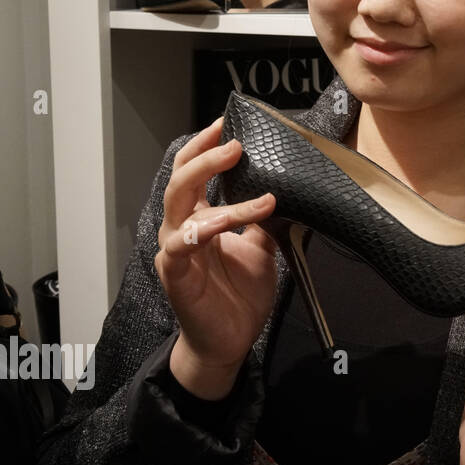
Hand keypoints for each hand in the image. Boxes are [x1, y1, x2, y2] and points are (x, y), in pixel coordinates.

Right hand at [154, 116, 278, 396]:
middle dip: (205, 153)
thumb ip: (266, 220)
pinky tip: (239, 216)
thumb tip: (290, 190)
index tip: (230, 122)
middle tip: (233, 137)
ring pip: (180, 201)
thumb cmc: (240, 294)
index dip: (207, 146)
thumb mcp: (263, 248)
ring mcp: (175, 248)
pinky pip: (187, 240)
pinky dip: (215, 222)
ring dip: (208, 176)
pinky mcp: (175, 271)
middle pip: (180, 177)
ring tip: (237, 159)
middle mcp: (182, 227)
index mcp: (199, 217)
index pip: (194, 171)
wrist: (230, 341)